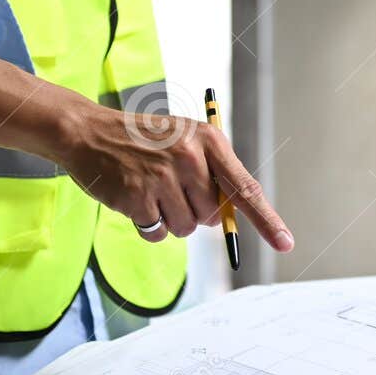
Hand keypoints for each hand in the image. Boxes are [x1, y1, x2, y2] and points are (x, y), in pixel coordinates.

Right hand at [51, 94, 293, 250]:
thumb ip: (211, 174)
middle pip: (213, 215)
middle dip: (196, 212)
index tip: (286, 243)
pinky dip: (149, 226)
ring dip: (171, 220)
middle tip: (172, 187)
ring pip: (186, 228)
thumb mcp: (184, 140)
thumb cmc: (144, 140)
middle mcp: (189, 156)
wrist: (89, 131)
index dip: (267, 220)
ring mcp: (162, 177)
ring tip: (151, 190)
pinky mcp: (137, 196)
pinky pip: (158, 233)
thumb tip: (224, 219)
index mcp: (209, 140)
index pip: (245, 188)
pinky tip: (135, 199)